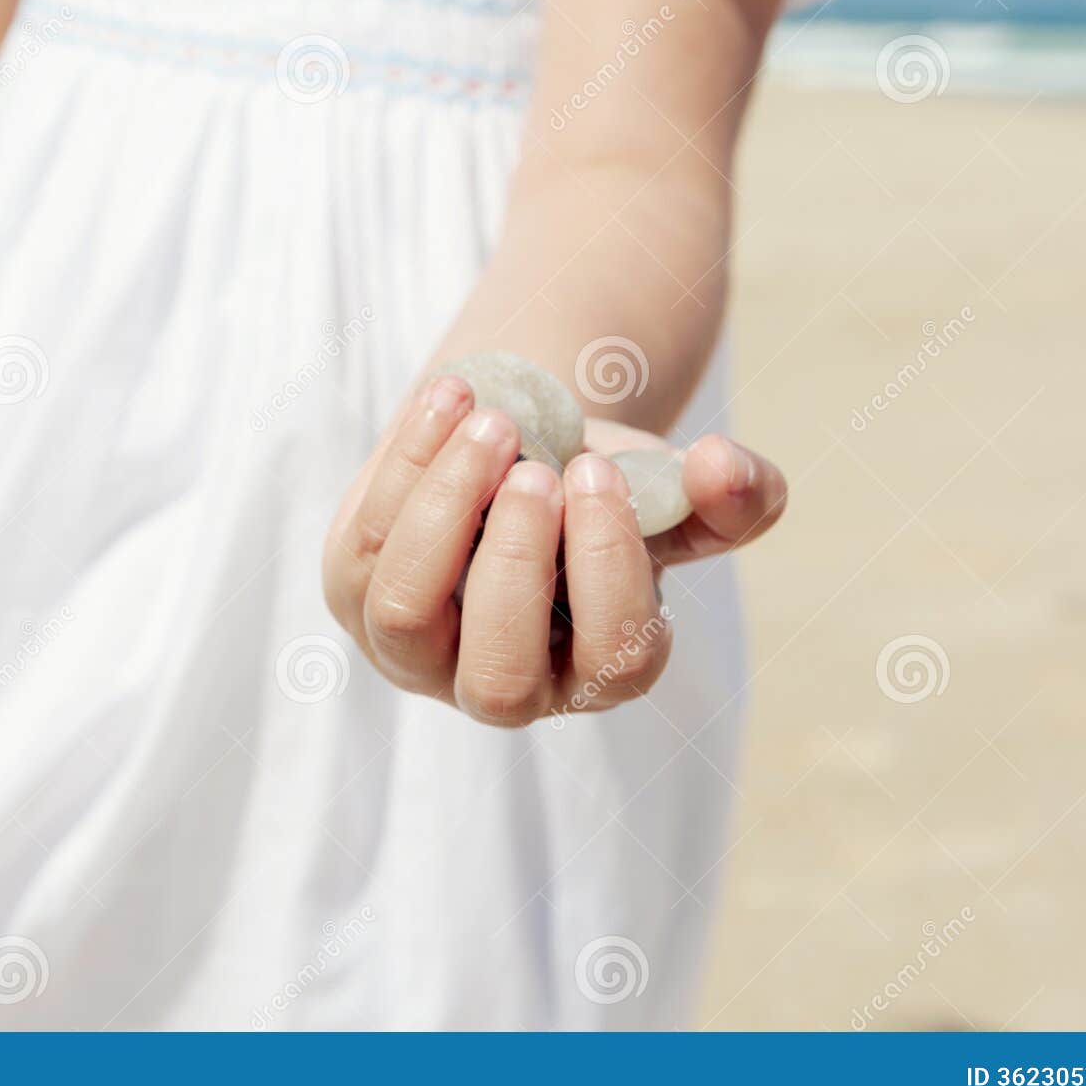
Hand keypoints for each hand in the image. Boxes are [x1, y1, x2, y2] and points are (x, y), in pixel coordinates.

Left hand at [323, 374, 787, 726]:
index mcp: (597, 672)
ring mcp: (416, 651)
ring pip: (404, 612)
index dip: (608, 565)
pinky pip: (362, 541)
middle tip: (539, 471)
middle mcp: (504, 686)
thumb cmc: (600, 485)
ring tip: (494, 424)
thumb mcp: (671, 486)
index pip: (615, 657)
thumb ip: (730, 492)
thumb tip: (725, 467)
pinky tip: (453, 399)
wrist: (515, 449)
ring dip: (447, 509)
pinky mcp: (355, 592)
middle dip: (518, 565)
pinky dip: (407, 462)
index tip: (599, 471)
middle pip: (498, 676)